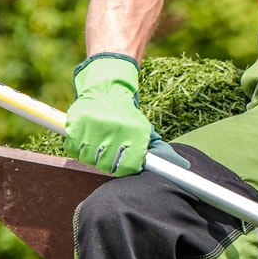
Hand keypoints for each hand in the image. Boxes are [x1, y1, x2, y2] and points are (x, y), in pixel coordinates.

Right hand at [67, 54, 151, 175]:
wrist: (106, 90)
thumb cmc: (126, 116)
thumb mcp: (145, 129)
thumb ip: (160, 149)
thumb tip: (183, 166)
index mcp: (135, 132)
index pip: (129, 167)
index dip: (125, 169)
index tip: (124, 164)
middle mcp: (116, 129)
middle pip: (107, 166)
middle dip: (107, 163)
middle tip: (109, 152)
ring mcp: (94, 126)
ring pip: (89, 159)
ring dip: (91, 156)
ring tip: (98, 144)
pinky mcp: (76, 123)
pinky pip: (74, 149)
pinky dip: (77, 148)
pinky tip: (85, 139)